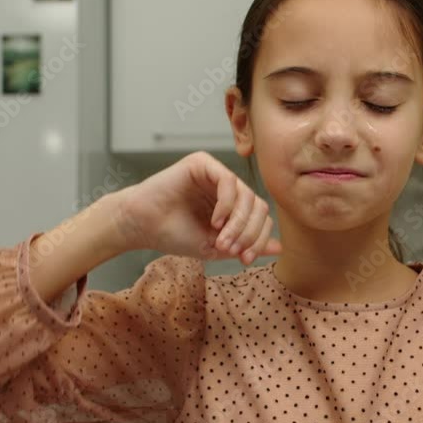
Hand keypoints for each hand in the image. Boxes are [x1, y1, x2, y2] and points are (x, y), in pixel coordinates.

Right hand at [114, 151, 281, 263]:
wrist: (143, 226)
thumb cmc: (175, 235)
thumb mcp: (217, 246)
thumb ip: (247, 245)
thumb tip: (279, 248)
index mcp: (232, 205)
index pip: (261, 217)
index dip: (258, 239)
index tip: (244, 259)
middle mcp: (227, 188)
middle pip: (258, 206)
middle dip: (250, 233)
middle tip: (231, 250)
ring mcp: (216, 174)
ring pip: (247, 194)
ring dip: (239, 222)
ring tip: (221, 239)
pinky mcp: (203, 164)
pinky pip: (229, 181)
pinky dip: (227, 204)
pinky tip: (215, 220)